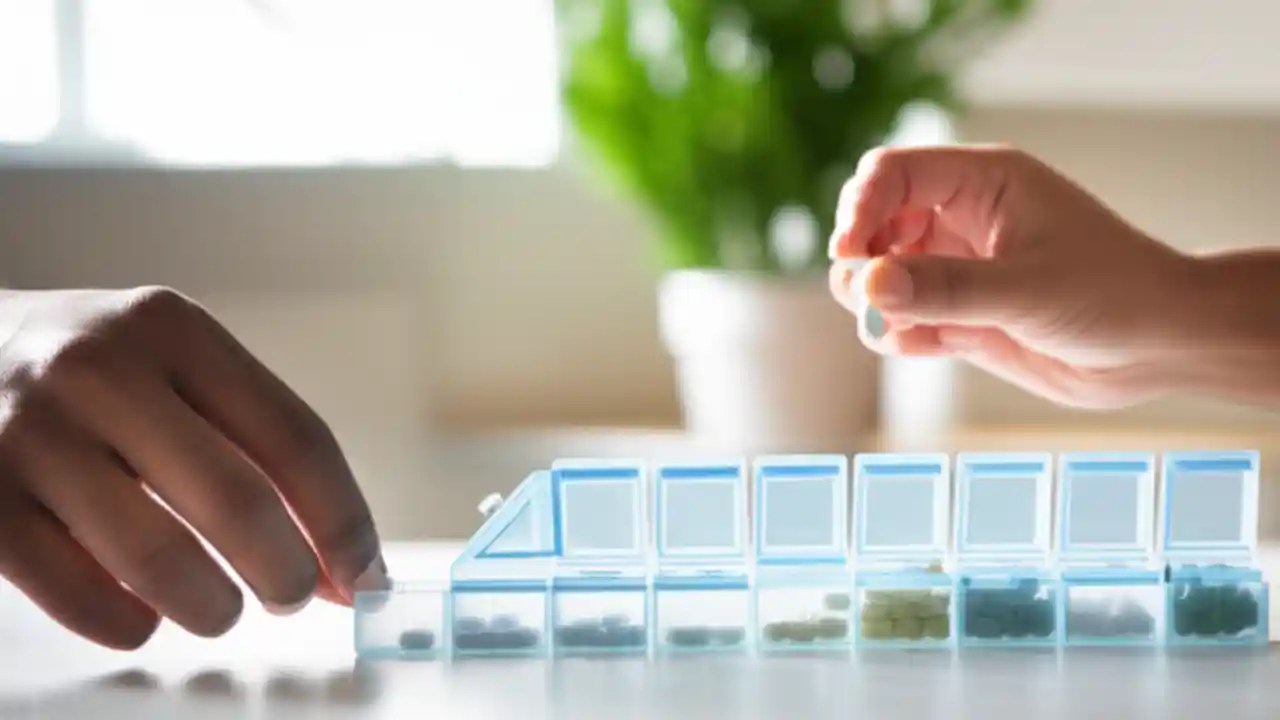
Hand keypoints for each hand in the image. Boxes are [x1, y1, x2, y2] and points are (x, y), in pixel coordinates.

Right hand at [0, 287, 386, 648]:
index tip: (362, 572)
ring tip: (220, 608)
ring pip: (162, 561)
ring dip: (215, 607)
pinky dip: (133, 625)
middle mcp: (100, 371)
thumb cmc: (88, 374)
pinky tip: (143, 614)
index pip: (296, 439)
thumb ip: (255, 447)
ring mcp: (30, 436)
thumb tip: (345, 565)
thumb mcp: (169, 367)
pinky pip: (83, 598)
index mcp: (173, 329)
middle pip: (238, 502)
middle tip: (292, 594)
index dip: (343, 520)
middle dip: (287, 572)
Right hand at [827, 145, 1279, 409]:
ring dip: (872, 302)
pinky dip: (895, 334)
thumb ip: (945, 289)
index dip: (860, 209)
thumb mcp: (1027, 290)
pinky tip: (922, 345)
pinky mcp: (958, 314)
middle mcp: (961, 218)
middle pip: (872, 221)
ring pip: (878, 274)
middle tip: (866, 297)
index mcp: (983, 182)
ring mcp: (957, 267)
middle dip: (858, 259)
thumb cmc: (1114, 294)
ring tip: (898, 329)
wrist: (1159, 347)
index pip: (893, 173)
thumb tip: (868, 284)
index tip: (850, 254)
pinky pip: (900, 319)